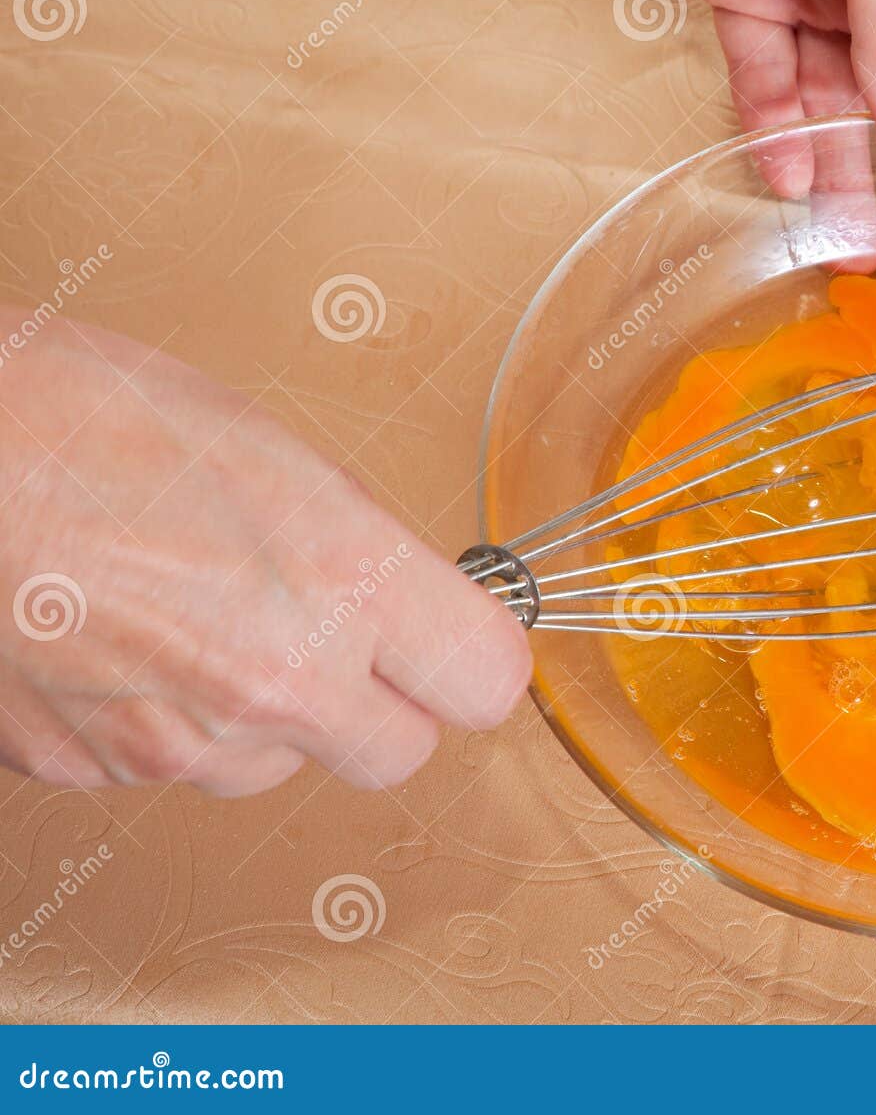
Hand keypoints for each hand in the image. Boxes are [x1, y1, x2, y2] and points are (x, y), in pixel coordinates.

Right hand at [0, 316, 530, 795]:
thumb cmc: (77, 414)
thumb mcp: (269, 452)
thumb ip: (356, 551)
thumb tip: (402, 604)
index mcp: (341, 578)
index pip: (487, 680)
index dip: (470, 659)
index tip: (454, 640)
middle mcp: (277, 677)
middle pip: (399, 752)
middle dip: (380, 704)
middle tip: (339, 640)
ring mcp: (182, 737)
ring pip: (281, 766)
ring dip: (267, 716)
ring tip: (198, 619)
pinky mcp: (97, 769)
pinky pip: (177, 766)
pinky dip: (170, 721)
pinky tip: (127, 644)